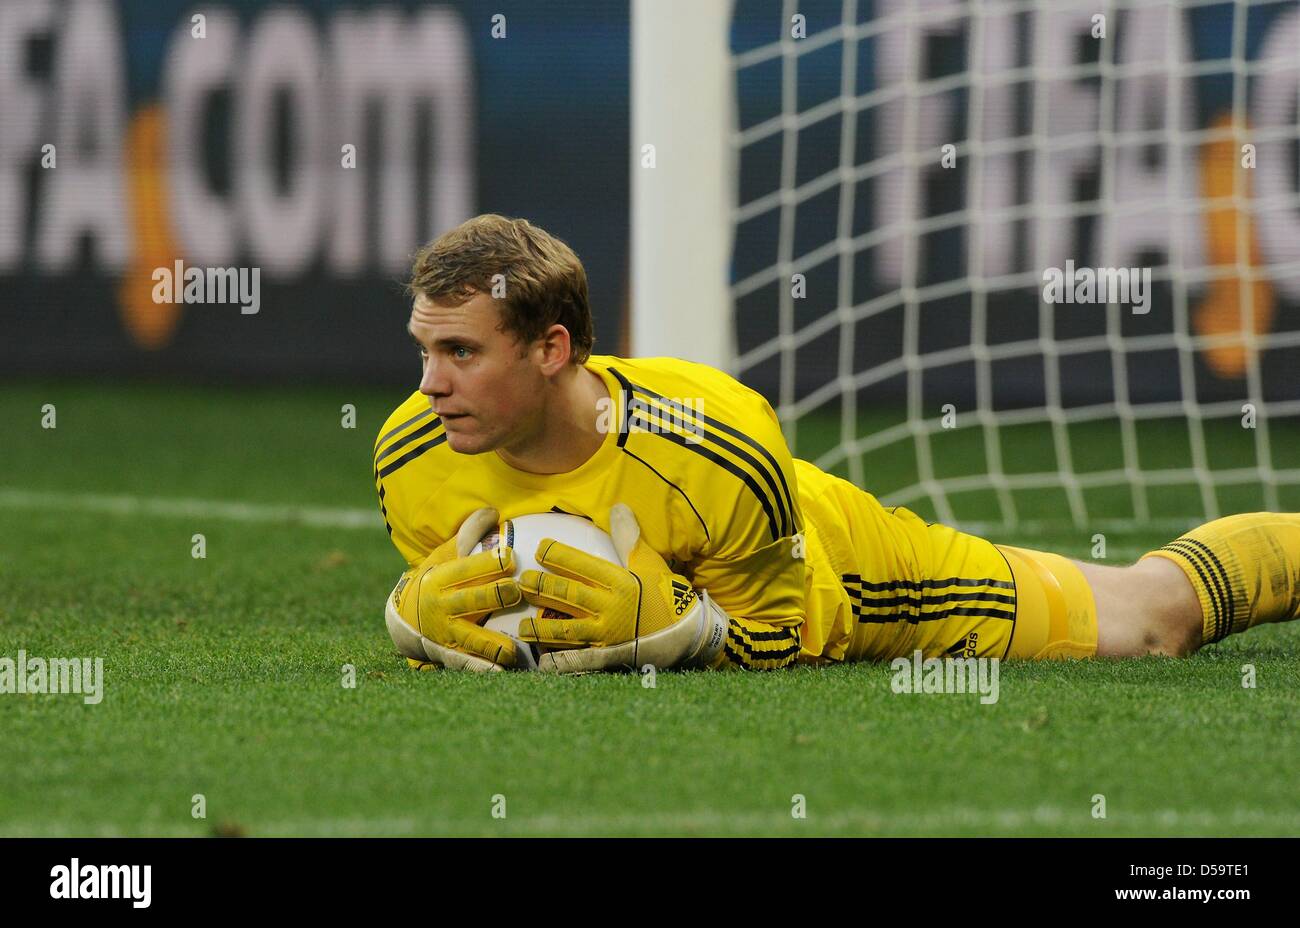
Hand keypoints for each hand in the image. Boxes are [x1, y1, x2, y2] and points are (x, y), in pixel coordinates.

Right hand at [384, 507, 523, 670]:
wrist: (405, 619)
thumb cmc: (438, 578)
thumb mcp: (445, 553)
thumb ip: (469, 532)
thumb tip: (493, 511)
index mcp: (440, 576)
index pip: (465, 567)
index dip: (487, 562)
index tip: (511, 558)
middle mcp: (440, 605)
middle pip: (469, 599)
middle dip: (492, 596)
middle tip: (516, 591)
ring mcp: (445, 632)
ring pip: (470, 637)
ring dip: (491, 643)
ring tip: (512, 649)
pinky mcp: (448, 654)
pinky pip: (466, 662)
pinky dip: (481, 668)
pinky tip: (501, 672)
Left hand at [516, 503, 727, 672]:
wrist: (692, 635)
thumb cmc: (670, 596)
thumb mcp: (651, 563)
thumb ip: (629, 537)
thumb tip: (618, 506)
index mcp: (621, 581)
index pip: (582, 564)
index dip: (558, 554)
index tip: (540, 547)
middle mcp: (611, 608)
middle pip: (568, 595)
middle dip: (542, 586)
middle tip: (521, 580)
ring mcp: (608, 635)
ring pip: (567, 628)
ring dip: (542, 626)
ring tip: (521, 624)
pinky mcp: (610, 657)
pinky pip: (579, 659)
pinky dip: (560, 661)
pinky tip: (543, 661)